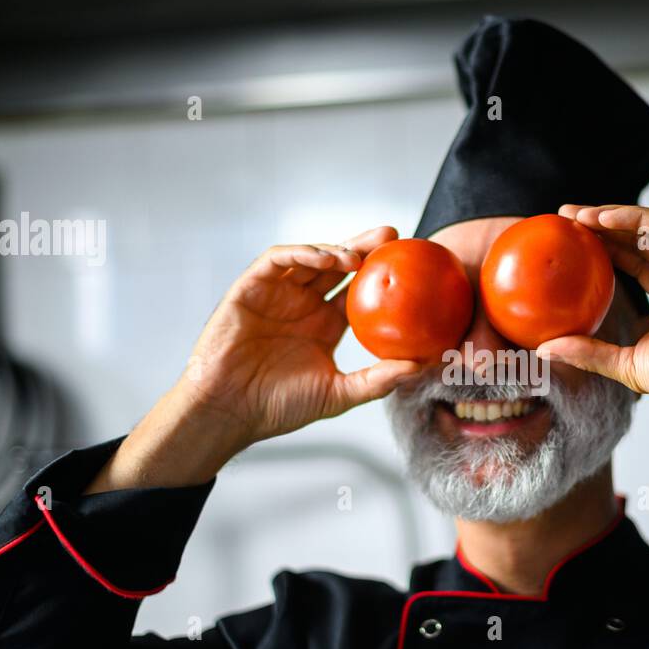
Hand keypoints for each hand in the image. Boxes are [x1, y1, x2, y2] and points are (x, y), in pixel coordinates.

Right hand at [85, 226, 420, 492]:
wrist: (230, 412)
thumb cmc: (278, 407)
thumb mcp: (337, 395)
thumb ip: (376, 381)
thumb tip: (419, 368)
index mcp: (323, 325)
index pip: (357, 290)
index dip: (380, 274)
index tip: (409, 263)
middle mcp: (301, 305)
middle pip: (337, 265)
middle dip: (364, 247)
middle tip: (391, 236)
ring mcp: (276, 295)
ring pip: (309, 257)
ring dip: (334, 248)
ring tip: (359, 253)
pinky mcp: (250, 289)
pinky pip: (277, 260)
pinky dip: (301, 253)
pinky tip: (324, 258)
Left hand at [537, 204, 648, 413]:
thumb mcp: (625, 365)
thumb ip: (589, 353)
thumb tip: (546, 349)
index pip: (631, 264)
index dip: (602, 251)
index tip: (569, 245)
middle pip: (635, 240)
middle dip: (599, 225)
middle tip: (564, 219)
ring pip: (646, 226)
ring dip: (610, 215)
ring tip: (574, 215)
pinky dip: (632, 216)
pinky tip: (601, 217)